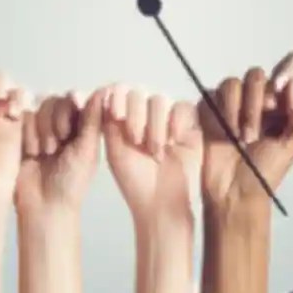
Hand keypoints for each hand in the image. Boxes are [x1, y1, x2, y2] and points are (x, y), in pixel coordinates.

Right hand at [15, 91, 103, 213]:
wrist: (43, 206)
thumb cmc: (71, 183)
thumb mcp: (87, 151)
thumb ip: (94, 120)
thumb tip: (104, 90)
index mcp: (82, 126)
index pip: (74, 99)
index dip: (69, 109)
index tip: (68, 131)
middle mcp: (62, 123)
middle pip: (54, 100)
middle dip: (54, 122)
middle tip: (55, 148)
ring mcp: (41, 128)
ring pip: (38, 107)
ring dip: (41, 130)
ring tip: (44, 153)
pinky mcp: (22, 134)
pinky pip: (23, 117)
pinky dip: (28, 135)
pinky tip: (32, 154)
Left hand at [103, 85, 202, 220]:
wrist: (160, 202)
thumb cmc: (135, 180)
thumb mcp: (114, 149)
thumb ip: (107, 121)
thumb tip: (103, 92)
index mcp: (124, 115)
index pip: (120, 91)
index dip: (118, 97)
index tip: (116, 114)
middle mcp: (146, 112)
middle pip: (139, 92)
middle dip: (135, 114)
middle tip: (136, 140)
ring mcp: (168, 116)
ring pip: (160, 99)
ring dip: (154, 124)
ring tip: (155, 151)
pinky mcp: (189, 124)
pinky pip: (183, 107)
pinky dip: (176, 121)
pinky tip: (173, 140)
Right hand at [201, 53, 292, 212]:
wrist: (235, 193)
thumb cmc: (268, 171)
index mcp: (281, 102)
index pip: (284, 71)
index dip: (282, 72)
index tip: (279, 92)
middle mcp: (256, 97)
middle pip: (255, 75)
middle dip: (256, 102)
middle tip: (257, 128)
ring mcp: (231, 102)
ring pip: (232, 84)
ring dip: (238, 110)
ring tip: (241, 138)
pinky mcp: (209, 108)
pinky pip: (211, 95)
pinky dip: (221, 112)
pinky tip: (225, 134)